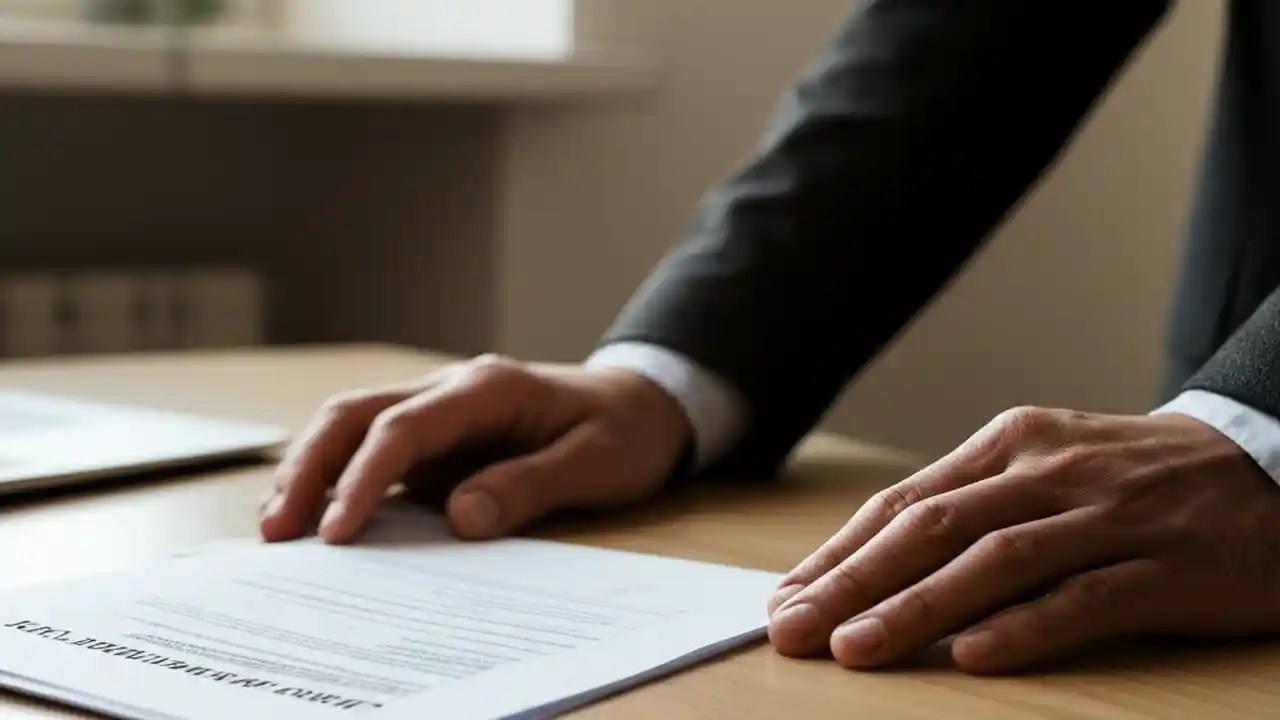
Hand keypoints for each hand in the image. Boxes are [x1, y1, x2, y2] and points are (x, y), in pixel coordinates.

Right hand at [259, 355, 690, 543]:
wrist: (640, 407)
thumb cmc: (623, 432)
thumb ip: (530, 486)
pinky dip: (338, 479)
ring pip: (353, 426)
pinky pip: (374, 451)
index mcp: (487, 388)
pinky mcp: (437, 439)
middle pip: (357, 415)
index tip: (338, 531)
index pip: (405, 426)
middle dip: (310, 468)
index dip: (365, 477)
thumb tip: (460, 519)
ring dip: (312, 471)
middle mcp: (451, 391)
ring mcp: (439, 411)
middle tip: (278, 531)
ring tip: (278, 529)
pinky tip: (316, 515)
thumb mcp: (597, 463)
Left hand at [767, 407, 1279, 672]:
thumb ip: (970, 509)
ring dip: (917, 608)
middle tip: (792, 629)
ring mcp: (1108, 518)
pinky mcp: (1166, 566)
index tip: (785, 597)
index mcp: (1010, 445)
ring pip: (995, 561)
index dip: (839, 554)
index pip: (904, 503)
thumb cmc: (1134, 478)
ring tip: (856, 649)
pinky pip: (1085, 598)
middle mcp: (1049, 472)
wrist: (1268, 461)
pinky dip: (1025, 627)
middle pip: (933, 528)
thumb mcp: (1045, 469)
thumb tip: (876, 571)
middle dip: (852, 583)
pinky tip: (974, 656)